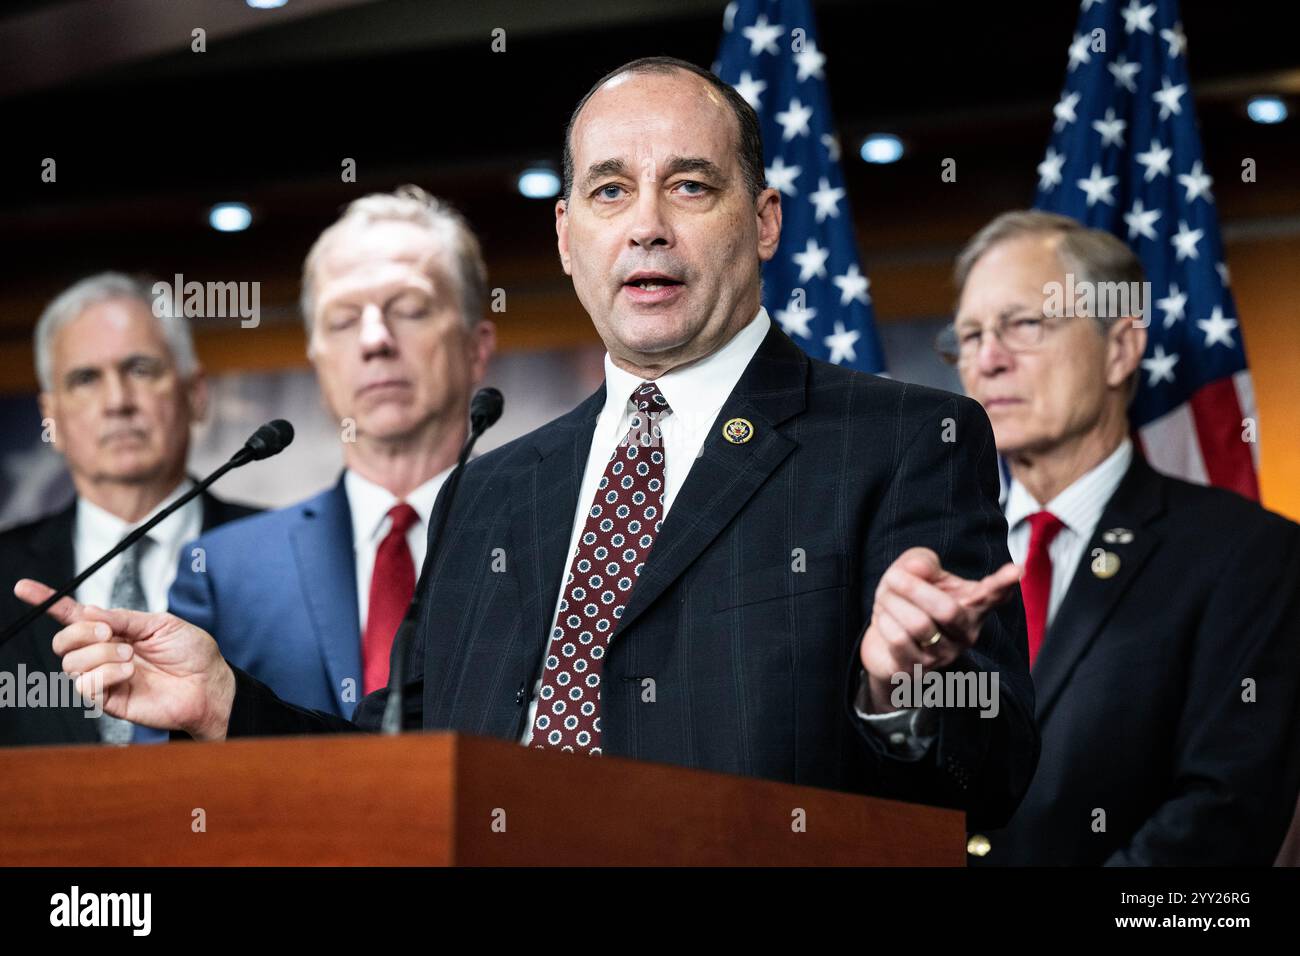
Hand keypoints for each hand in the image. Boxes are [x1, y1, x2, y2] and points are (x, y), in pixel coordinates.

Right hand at [13, 579, 235, 740]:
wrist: (209, 684)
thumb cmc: (191, 653)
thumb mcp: (160, 623)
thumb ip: (123, 618)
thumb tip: (87, 611)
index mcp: (115, 631)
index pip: (74, 617)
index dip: (48, 601)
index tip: (23, 588)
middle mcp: (104, 654)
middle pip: (63, 641)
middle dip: (81, 632)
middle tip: (110, 633)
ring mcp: (105, 678)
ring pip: (72, 663)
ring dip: (101, 654)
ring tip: (131, 656)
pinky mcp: (108, 700)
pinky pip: (86, 685)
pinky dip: (106, 673)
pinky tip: (129, 672)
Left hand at [858, 547, 1020, 713]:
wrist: (881, 640)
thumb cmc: (907, 600)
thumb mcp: (915, 571)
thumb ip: (921, 561)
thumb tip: (921, 569)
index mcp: (972, 605)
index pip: (993, 595)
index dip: (1004, 583)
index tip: (1018, 570)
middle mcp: (965, 634)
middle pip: (947, 611)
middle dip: (914, 588)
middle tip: (894, 575)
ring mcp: (943, 656)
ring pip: (918, 625)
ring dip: (892, 603)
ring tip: (885, 598)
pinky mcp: (918, 672)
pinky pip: (899, 641)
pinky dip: (885, 622)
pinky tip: (884, 619)